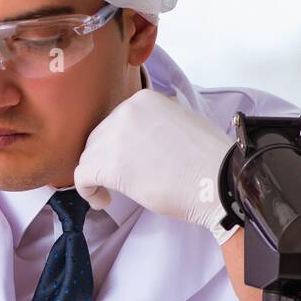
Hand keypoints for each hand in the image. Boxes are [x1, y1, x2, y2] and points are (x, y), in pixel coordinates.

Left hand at [73, 88, 234, 238]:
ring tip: (109, 193)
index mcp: (144, 99)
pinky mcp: (107, 164)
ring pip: (87, 156)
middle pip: (98, 138)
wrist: (218, 180)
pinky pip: (82, 176)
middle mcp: (125, 111)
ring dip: (95, 176)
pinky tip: (103, 201)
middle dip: (103, 160)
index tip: (126, 162)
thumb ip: (153, 124)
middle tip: (116, 180)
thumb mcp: (179, 123)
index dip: (115, 145)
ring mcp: (114, 136)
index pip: (115, 122)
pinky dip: (88, 191)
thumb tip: (137, 141)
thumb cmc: (206, 159)